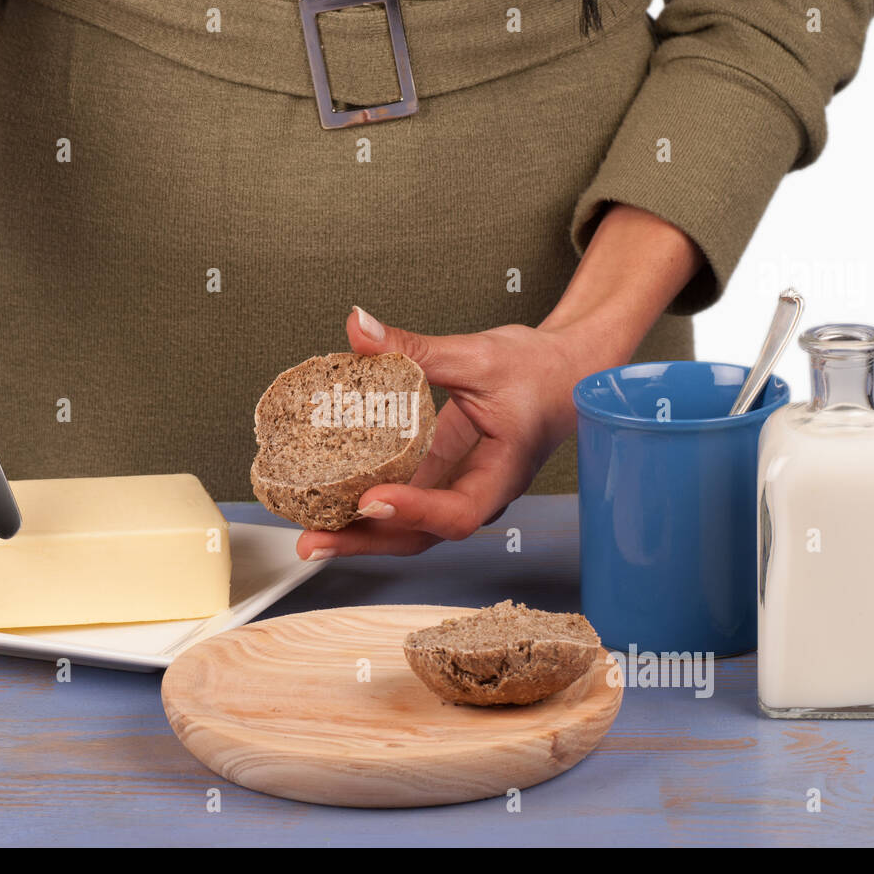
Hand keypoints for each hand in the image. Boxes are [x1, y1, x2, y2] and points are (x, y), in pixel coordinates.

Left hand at [296, 203, 703, 559]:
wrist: (564, 373)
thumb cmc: (539, 370)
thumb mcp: (477, 354)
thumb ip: (416, 347)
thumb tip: (361, 330)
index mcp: (503, 473)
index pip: (460, 511)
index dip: (415, 511)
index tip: (373, 499)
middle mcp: (479, 492)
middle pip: (422, 537)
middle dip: (365, 542)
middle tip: (313, 541)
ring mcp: (457, 490)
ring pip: (408, 529)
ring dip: (359, 535)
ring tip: (309, 534)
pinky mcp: (439, 478)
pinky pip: (402, 502)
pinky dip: (365, 505)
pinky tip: (328, 501)